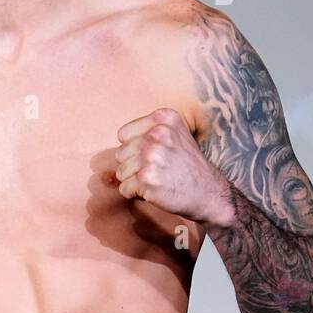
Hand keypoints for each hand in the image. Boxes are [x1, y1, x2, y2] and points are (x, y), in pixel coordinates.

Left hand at [114, 107, 234, 225]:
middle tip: (160, 171)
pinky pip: (124, 188)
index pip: (123, 134)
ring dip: (135, 181)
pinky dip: (136, 194)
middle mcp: (158, 133)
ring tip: (159, 180)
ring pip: (120, 172)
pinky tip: (157, 190)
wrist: (211, 194)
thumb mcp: (171, 140)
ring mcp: (152, 156)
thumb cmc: (187, 167)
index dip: (135, 149)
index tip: (157, 155)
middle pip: (120, 153)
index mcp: (164, 118)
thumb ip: (139, 142)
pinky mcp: (147, 178)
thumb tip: (102, 172)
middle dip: (134, 166)